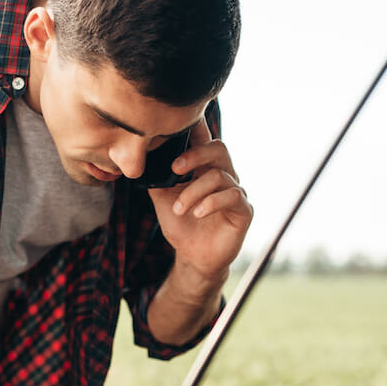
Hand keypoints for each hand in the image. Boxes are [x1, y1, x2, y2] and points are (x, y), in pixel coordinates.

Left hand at [146, 120, 252, 284]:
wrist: (193, 257)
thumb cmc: (181, 226)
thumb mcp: (163, 199)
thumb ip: (157, 177)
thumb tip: (142, 158)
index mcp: (205, 168)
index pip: (205, 141)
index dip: (196, 129)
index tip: (178, 128)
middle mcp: (224, 175)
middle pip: (218, 148)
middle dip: (195, 155)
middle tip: (175, 169)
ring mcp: (236, 192)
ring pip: (219, 176)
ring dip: (194, 192)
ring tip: (179, 209)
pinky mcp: (244, 210)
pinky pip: (233, 196)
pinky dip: (211, 202)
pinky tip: (197, 213)